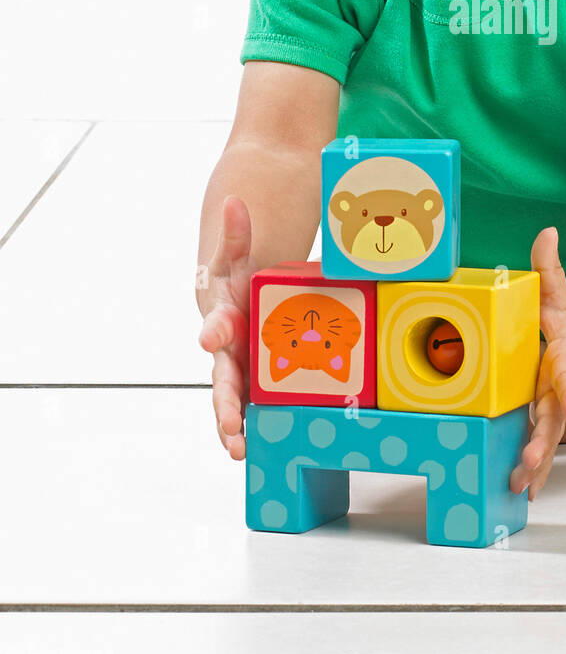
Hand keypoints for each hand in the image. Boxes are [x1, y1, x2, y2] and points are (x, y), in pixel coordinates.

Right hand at [197, 195, 253, 459]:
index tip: (211, 337)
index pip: (216, 325)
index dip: (214, 330)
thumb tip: (236, 203)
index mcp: (223, 319)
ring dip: (236, 426)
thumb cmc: (237, 280)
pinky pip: (255, 409)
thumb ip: (237, 234)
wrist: (237, 299)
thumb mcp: (239, 256)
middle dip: (225, 403)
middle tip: (230, 424)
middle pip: (223, 380)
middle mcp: (228, 352)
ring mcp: (242, 372)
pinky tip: (265, 448)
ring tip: (241, 450)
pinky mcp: (257, 384)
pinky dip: (257, 428)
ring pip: (235, 403)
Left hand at [509, 226, 565, 500]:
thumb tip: (545, 232)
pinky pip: (548, 440)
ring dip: (537, 460)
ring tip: (519, 484)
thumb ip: (548, 265)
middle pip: (554, 413)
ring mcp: (564, 401)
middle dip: (542, 438)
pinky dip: (539, 466)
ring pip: (550, 434)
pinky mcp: (558, 412)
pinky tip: (525, 490)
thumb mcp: (560, 288)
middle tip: (528, 459)